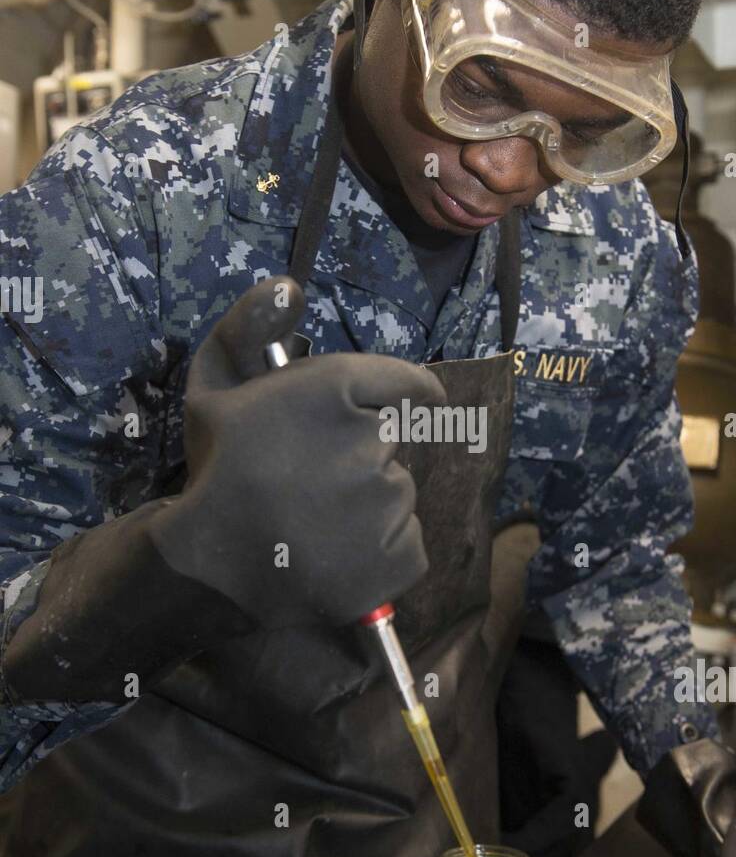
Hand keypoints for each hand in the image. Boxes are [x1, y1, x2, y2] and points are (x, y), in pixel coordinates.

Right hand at [148, 276, 445, 629]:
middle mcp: (367, 441)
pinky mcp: (397, 558)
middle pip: (396, 441)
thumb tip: (291, 284)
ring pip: (399, 493)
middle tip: (318, 480)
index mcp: (330, 390)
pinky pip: (407, 543)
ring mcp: (385, 505)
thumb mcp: (214, 384)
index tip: (396, 410)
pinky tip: (335, 554)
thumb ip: (250, 325)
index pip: (408, 383)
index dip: (403, 398)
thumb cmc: (215, 471)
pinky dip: (380, 551)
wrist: (206, 572)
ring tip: (318, 523)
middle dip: (366, 454)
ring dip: (370, 504)